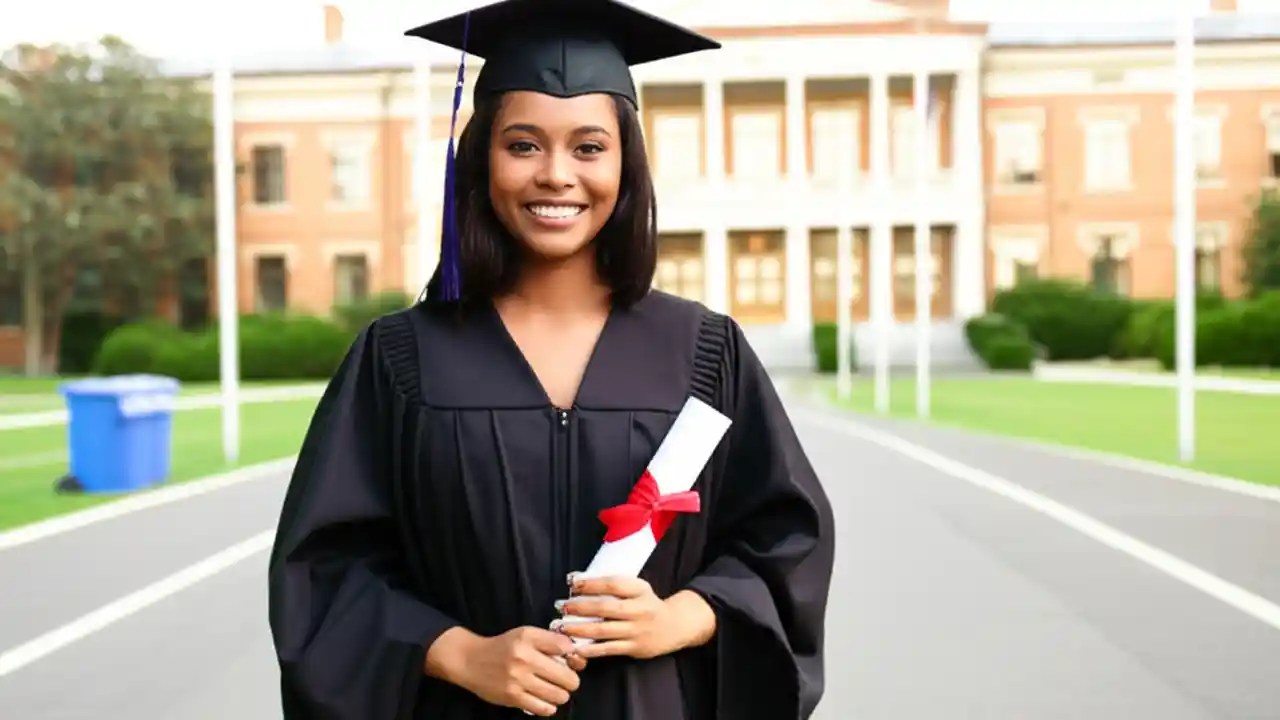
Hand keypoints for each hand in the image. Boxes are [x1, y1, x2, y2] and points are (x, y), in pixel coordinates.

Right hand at [427, 626, 583, 716]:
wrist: (471, 660)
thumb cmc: (503, 647)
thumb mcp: (525, 634)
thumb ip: (550, 641)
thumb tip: (577, 655)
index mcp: (528, 637)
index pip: (566, 647)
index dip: (573, 656)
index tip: (570, 660)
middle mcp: (524, 657)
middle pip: (568, 676)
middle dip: (571, 680)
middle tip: (566, 680)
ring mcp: (518, 679)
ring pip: (559, 695)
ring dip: (561, 694)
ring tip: (555, 690)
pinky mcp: (512, 697)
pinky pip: (543, 708)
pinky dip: (549, 706)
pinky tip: (544, 700)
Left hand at [557, 576, 715, 659]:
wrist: (675, 626)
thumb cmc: (647, 604)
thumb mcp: (637, 588)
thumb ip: (614, 586)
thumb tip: (578, 581)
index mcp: (640, 590)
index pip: (613, 584)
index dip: (590, 582)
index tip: (571, 581)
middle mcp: (639, 610)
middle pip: (604, 607)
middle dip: (579, 607)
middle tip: (560, 605)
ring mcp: (637, 630)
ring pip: (603, 630)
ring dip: (578, 629)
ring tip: (560, 625)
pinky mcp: (634, 648)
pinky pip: (608, 649)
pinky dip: (589, 649)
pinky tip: (574, 647)